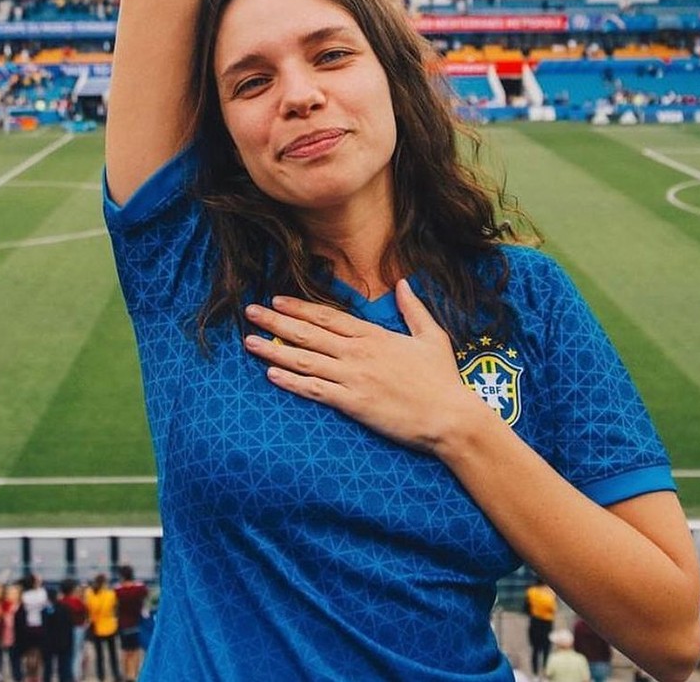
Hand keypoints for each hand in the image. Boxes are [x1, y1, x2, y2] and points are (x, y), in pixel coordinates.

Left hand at [244, 279, 478, 453]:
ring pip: (305, 360)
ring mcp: (353, 378)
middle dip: (276, 321)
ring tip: (250, 342)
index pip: (328, 317)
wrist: (450, 417)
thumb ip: (413, 309)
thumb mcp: (431, 336)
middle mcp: (358, 353)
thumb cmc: (443, 379)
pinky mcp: (353, 404)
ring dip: (274, 350)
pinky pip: (315, 390)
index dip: (299, 307)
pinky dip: (291, 381)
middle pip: (308, 334)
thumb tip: (404, 283)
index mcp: (374, 335)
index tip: (277, 299)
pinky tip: (271, 375)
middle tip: (250, 312)